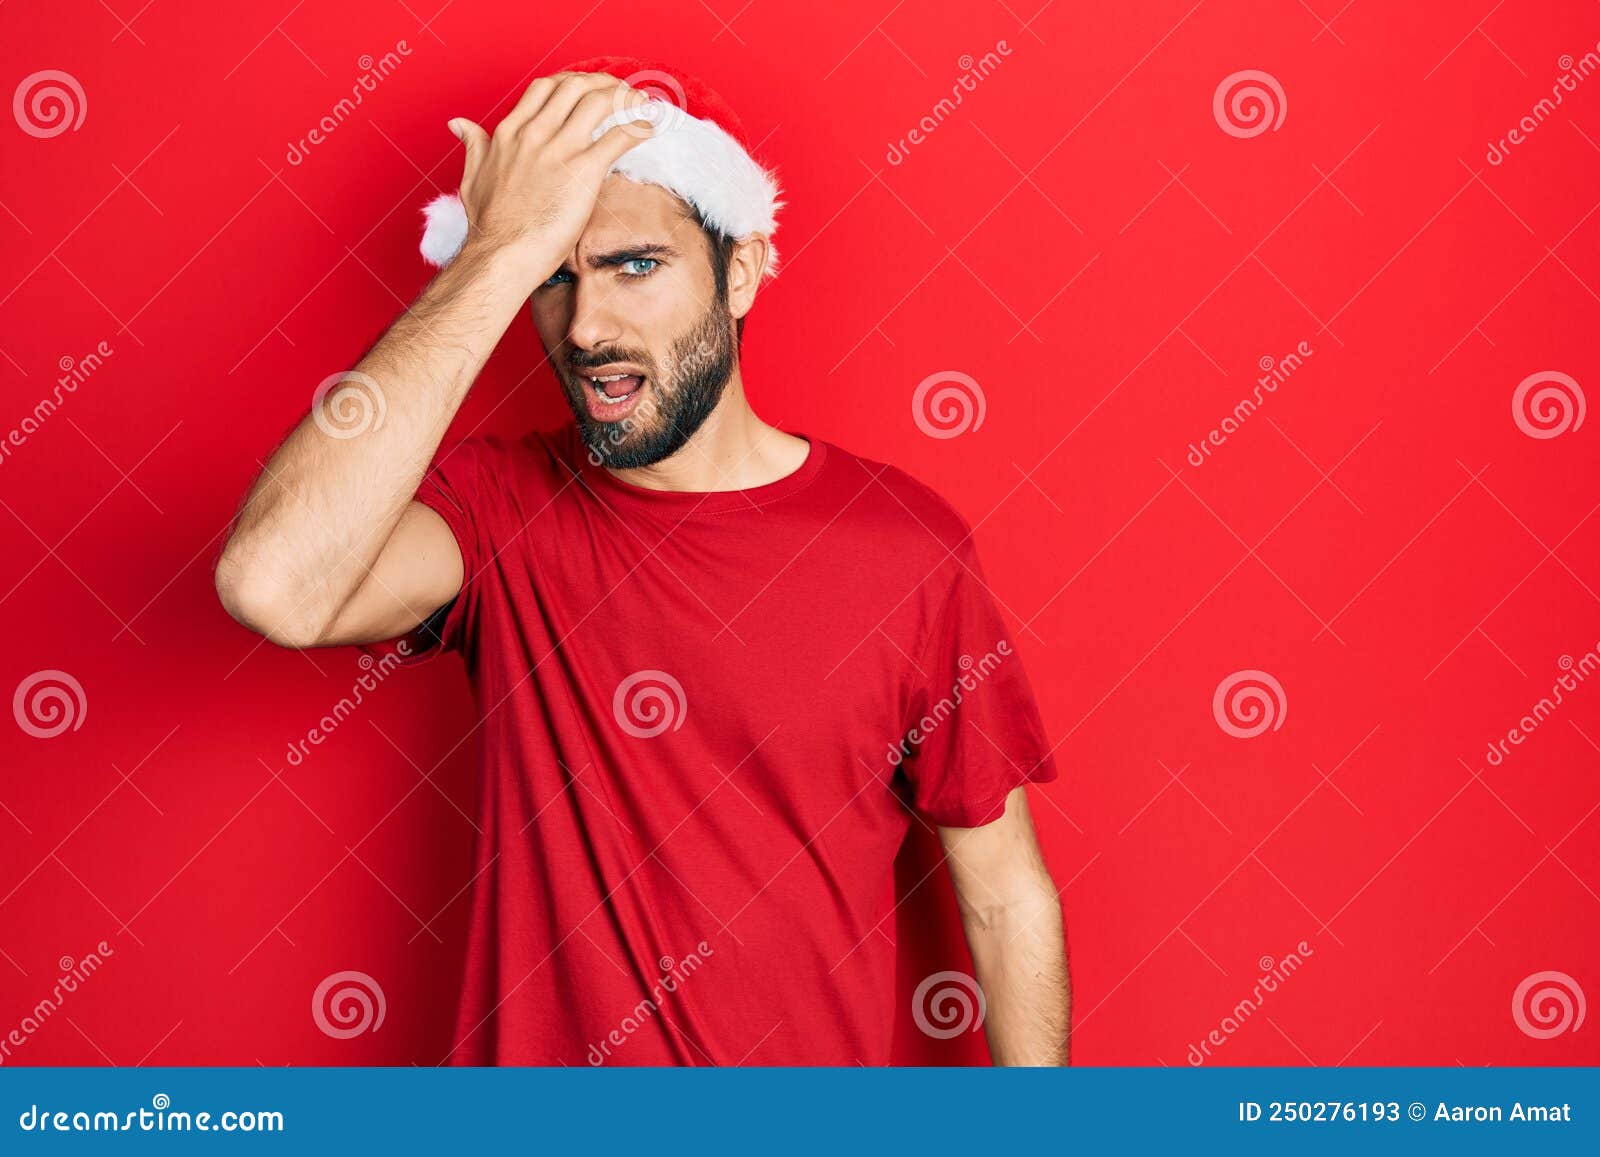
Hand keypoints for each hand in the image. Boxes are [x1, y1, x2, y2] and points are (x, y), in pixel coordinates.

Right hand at [446, 72, 655, 287]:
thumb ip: (473, 145)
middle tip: (620, 93)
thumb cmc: (489, 226)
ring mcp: (559, 150)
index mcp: (510, 133)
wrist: (500, 255)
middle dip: (603, 83)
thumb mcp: (472, 177)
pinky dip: (638, 127)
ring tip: (640, 103)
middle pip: (575, 86)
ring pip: (599, 101)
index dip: (572, 82)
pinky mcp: (582, 171)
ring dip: (624, 97)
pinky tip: (648, 128)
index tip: (588, 90)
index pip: (545, 88)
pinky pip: (618, 136)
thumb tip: (459, 124)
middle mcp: (535, 133)